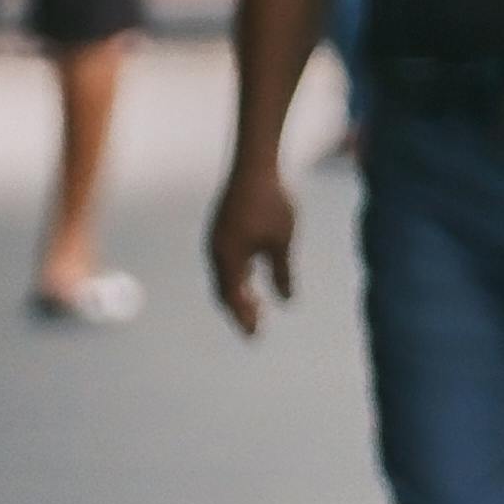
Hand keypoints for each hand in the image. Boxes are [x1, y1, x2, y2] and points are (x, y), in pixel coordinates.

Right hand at [207, 157, 295, 338]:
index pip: (234, 298)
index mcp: (229, 259)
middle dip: (239, 310)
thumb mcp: (282, 242)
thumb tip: (287, 301)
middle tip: (254, 329)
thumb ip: (283, 273)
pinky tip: (251, 276)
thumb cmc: (271, 204)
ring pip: (224, 276)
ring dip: (238, 294)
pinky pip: (226, 261)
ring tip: (255, 306)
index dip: (244, 318)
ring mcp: (216, 239)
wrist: (254, 166)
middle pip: (225, 291)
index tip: (255, 337)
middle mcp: (216, 252)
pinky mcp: (222, 228)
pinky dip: (237, 276)